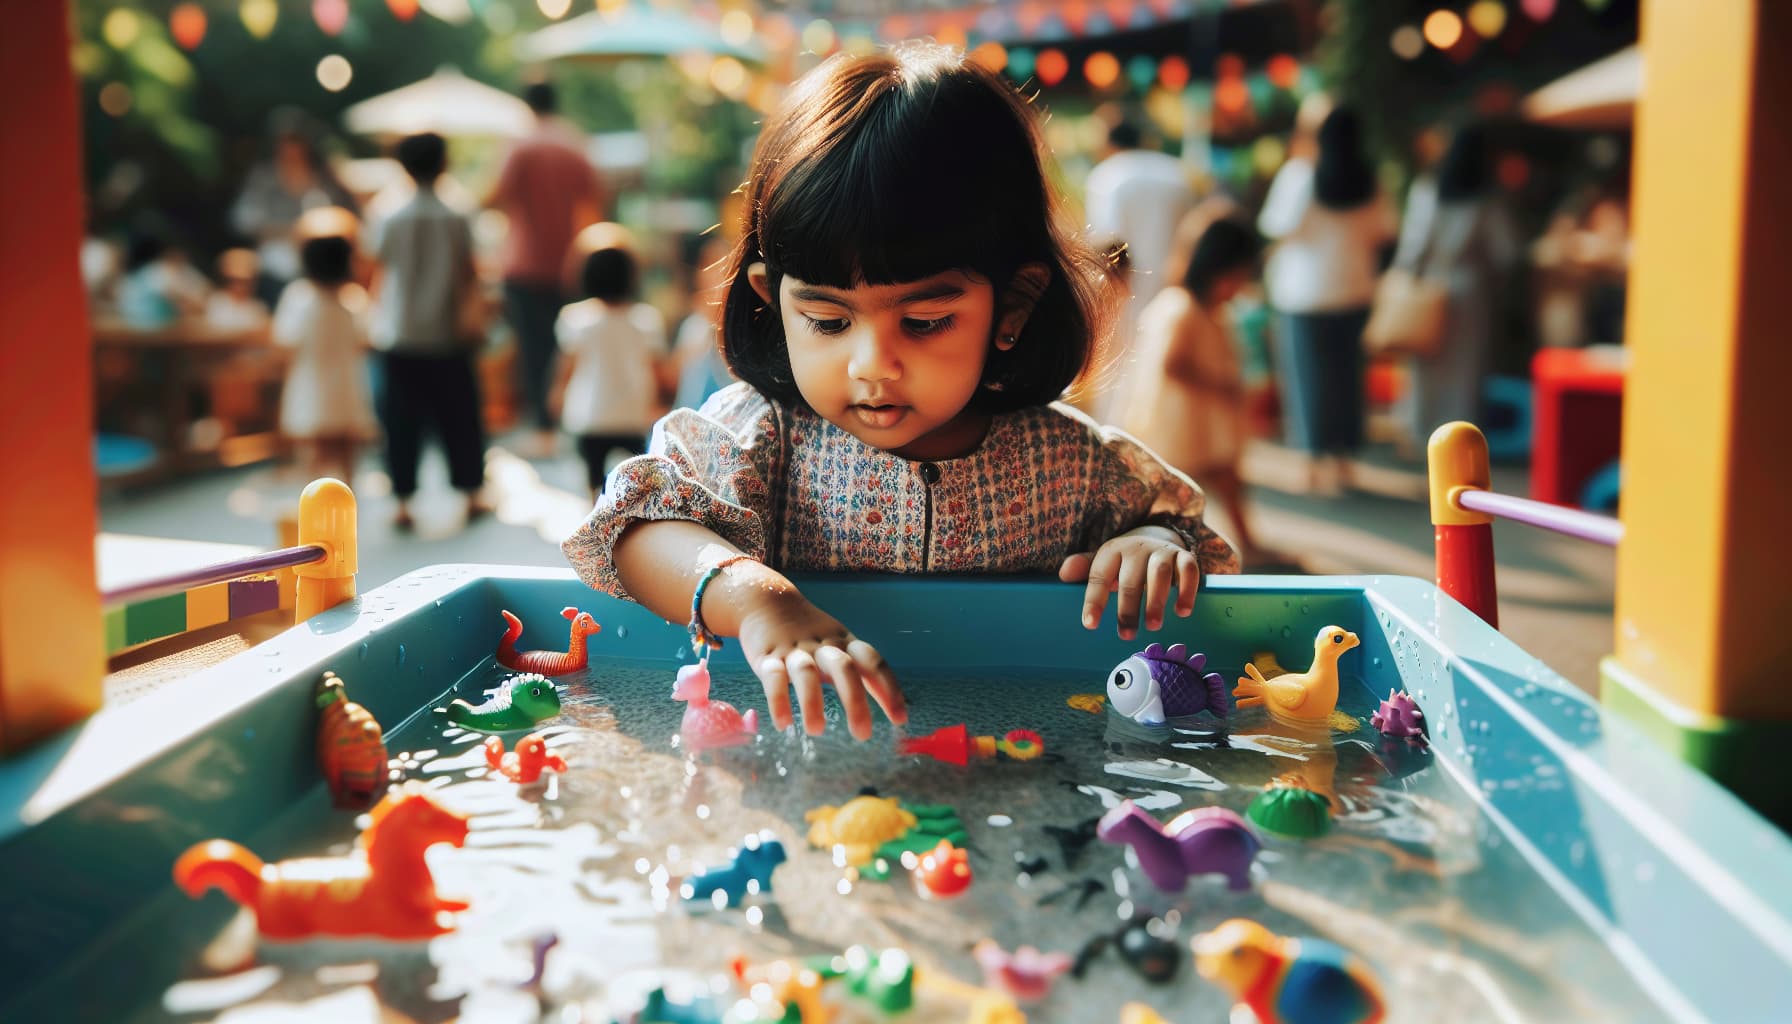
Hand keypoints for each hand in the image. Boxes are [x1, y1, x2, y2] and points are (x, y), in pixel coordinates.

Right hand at [734, 590, 907, 740]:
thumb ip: (863, 674)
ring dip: (811, 702)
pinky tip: (783, 724)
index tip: (900, 719)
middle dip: (854, 701)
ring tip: (816, 731)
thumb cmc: (811, 633)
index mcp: (845, 643)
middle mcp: (823, 646)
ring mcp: (794, 650)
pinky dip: (778, 700)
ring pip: (806, 672)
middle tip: (863, 735)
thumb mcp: (840, 645)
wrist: (765, 601)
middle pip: (844, 668)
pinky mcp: (767, 657)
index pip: (873, 663)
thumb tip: (895, 708)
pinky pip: (773, 678)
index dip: (889, 689)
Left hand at [1058, 528, 1200, 639]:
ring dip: (1156, 601)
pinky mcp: (1184, 556)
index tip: (1090, 625)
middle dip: (1127, 609)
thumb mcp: (1103, 562)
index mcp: (1112, 551)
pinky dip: (1187, 590)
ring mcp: (1161, 551)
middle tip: (1127, 635)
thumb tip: (1063, 574)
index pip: (1099, 576)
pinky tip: (1182, 612)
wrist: (1157, 536)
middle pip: (1130, 580)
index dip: (1094, 601)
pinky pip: (1189, 569)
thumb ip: (1084, 568)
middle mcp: (1136, 548)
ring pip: (1159, 574)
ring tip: (1153, 626)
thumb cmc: (1124, 560)